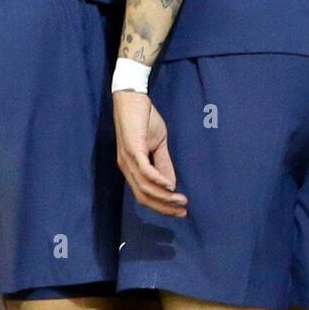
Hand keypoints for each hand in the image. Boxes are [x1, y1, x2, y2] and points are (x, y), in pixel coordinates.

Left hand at [113, 91, 186, 216]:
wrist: (132, 97)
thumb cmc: (143, 118)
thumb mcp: (158, 144)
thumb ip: (163, 164)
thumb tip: (171, 185)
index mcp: (131, 168)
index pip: (144, 195)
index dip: (162, 206)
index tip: (180, 211)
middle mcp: (126, 167)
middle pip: (143, 197)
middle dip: (164, 208)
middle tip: (183, 212)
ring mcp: (128, 159)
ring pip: (145, 187)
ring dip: (164, 197)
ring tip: (181, 202)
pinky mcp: (132, 148)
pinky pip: (145, 171)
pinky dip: (158, 180)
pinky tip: (170, 186)